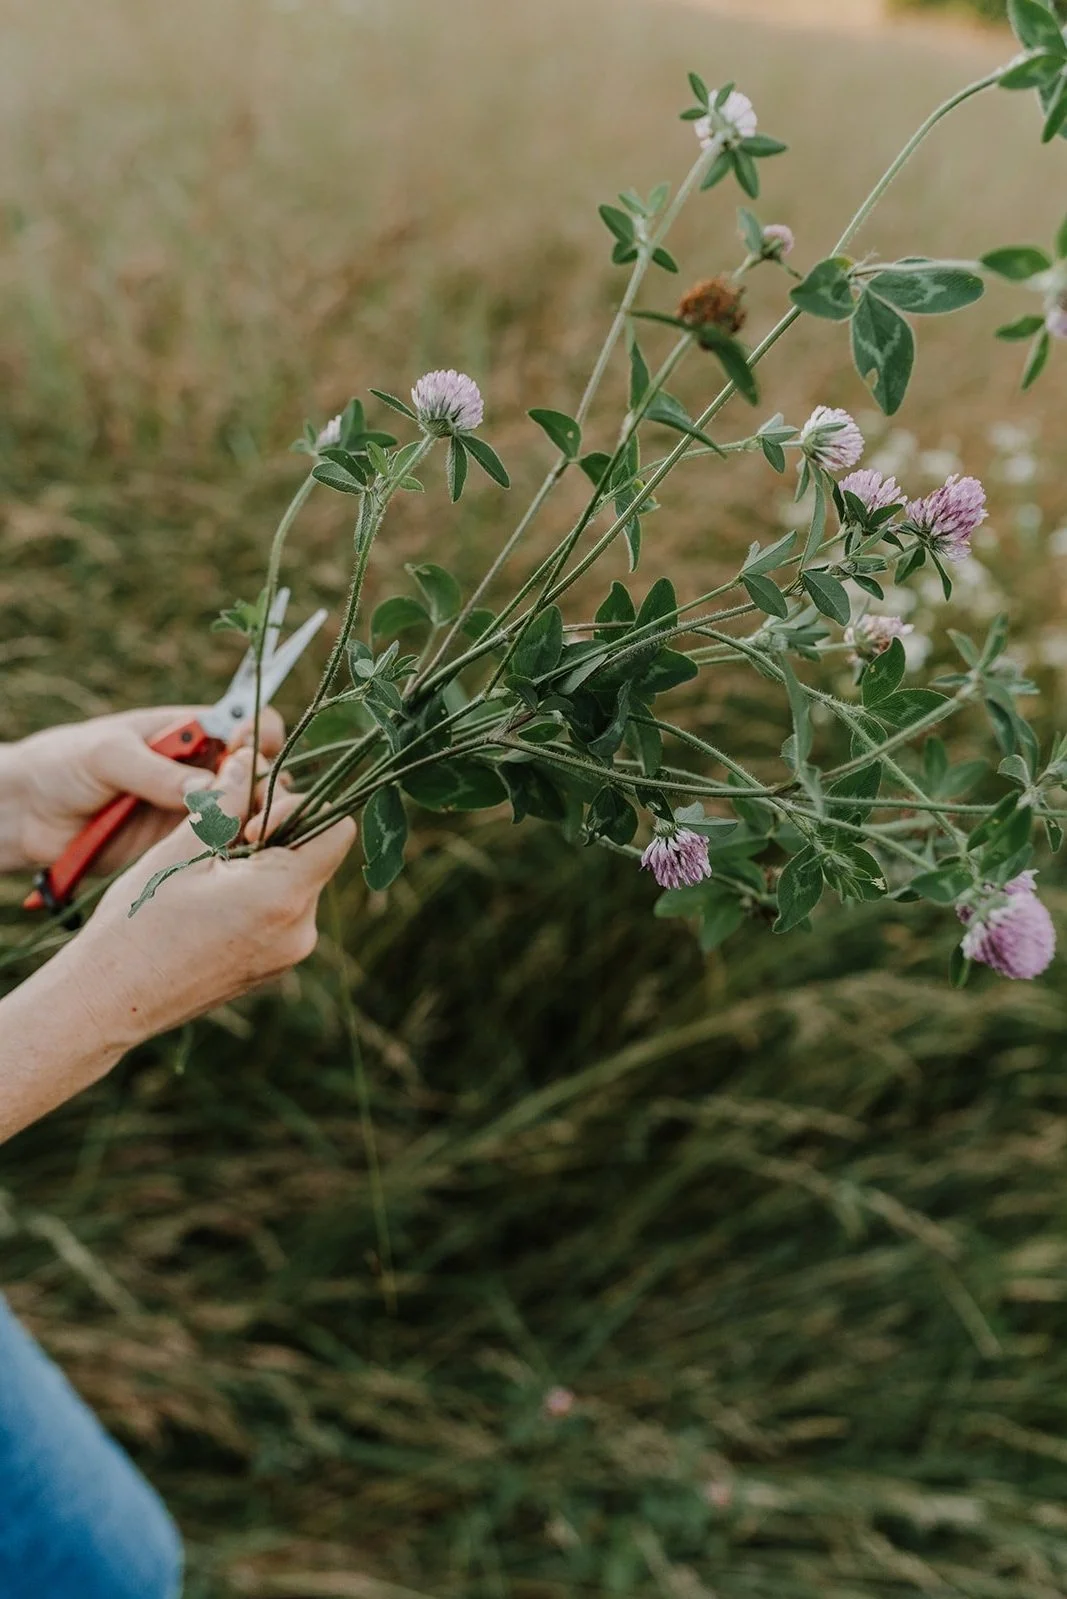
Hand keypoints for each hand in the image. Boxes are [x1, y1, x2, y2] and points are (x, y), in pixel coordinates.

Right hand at [0, 748, 355, 1139]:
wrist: (110, 1001)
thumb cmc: (138, 923)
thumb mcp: (181, 850)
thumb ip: (225, 804)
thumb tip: (249, 762)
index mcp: (283, 897)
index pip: (336, 829)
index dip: (301, 807)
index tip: (250, 819)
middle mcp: (301, 930)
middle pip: (317, 854)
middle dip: (278, 832)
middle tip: (223, 834)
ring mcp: (291, 953)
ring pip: (299, 882)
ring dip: (266, 862)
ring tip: (210, 868)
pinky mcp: (276, 965)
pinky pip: (284, 912)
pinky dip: (259, 893)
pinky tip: (212, 898)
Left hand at [5, 706, 284, 872]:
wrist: (30, 813)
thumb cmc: (65, 763)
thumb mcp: (108, 755)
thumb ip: (156, 772)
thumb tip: (207, 791)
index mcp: (192, 733)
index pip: (248, 725)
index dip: (260, 737)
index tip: (251, 756)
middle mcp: (204, 770)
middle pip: (260, 775)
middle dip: (264, 789)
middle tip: (248, 809)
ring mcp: (197, 812)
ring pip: (248, 817)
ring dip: (253, 825)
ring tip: (239, 838)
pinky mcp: (185, 848)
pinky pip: (220, 851)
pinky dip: (231, 856)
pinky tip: (227, 862)